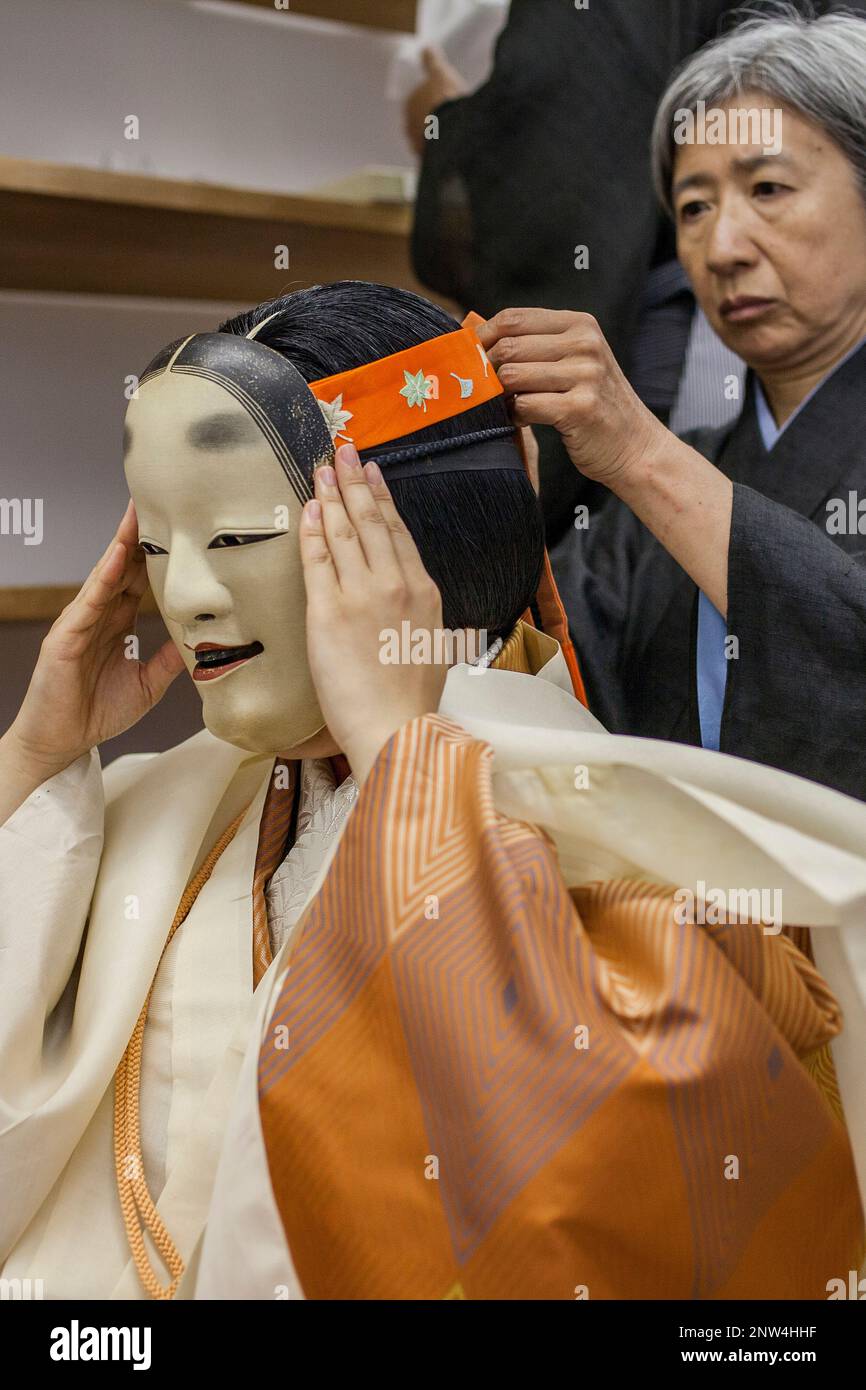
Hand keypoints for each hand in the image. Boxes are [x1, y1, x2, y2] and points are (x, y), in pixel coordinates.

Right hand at [5, 500, 184, 783]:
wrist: (61, 742)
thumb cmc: (96, 713)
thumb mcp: (147, 684)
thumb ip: (170, 660)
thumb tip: (200, 640)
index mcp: (117, 624)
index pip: (139, 579)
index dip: (155, 554)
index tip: (176, 527)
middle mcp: (99, 616)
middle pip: (123, 567)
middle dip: (139, 535)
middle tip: (160, 501)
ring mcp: (81, 622)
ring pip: (106, 574)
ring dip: (122, 543)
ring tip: (138, 512)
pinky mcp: (65, 636)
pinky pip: (89, 600)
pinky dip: (104, 576)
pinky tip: (117, 555)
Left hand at [299, 445, 447, 782]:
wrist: (396, 729)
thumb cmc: (412, 701)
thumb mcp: (433, 648)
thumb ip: (421, 616)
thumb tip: (413, 602)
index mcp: (424, 593)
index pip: (399, 533)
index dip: (382, 497)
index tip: (371, 473)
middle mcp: (395, 585)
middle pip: (372, 521)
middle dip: (353, 481)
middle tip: (341, 450)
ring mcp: (361, 596)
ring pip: (345, 532)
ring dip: (331, 494)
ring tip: (320, 468)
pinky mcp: (328, 613)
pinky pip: (317, 560)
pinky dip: (313, 529)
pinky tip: (308, 508)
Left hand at [404, 46, 465, 156]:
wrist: (454, 129)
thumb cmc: (445, 97)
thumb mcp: (440, 72)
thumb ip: (432, 61)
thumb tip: (426, 48)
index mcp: (409, 105)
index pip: (417, 103)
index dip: (431, 102)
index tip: (444, 103)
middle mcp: (408, 127)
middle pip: (420, 123)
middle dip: (431, 122)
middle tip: (450, 119)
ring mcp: (417, 145)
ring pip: (426, 140)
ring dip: (435, 139)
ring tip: (453, 135)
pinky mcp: (428, 160)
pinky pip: (434, 156)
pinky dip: (440, 152)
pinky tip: (452, 150)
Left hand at [478, 308, 669, 489]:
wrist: (635, 446)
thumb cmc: (592, 403)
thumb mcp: (573, 361)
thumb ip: (534, 345)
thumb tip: (472, 333)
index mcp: (580, 324)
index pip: (514, 318)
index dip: (483, 337)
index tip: (468, 357)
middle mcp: (585, 344)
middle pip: (508, 347)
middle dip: (487, 371)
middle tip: (485, 389)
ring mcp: (586, 375)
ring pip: (512, 376)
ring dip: (501, 396)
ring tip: (509, 405)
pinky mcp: (581, 408)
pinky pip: (525, 406)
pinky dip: (515, 416)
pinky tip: (523, 420)